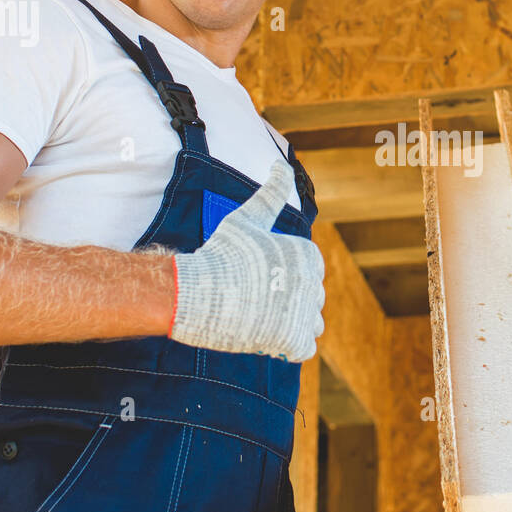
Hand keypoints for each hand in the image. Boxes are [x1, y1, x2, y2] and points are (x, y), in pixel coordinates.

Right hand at [170, 161, 324, 361]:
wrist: (196, 293)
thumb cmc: (220, 255)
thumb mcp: (248, 218)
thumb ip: (272, 192)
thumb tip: (281, 163)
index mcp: (309, 255)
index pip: (307, 274)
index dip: (280, 280)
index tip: (255, 278)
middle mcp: (315, 282)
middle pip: (308, 300)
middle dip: (285, 303)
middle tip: (250, 298)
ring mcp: (307, 313)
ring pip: (309, 324)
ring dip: (289, 325)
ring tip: (257, 317)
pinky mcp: (296, 341)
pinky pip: (302, 348)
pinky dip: (285, 346)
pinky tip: (263, 336)